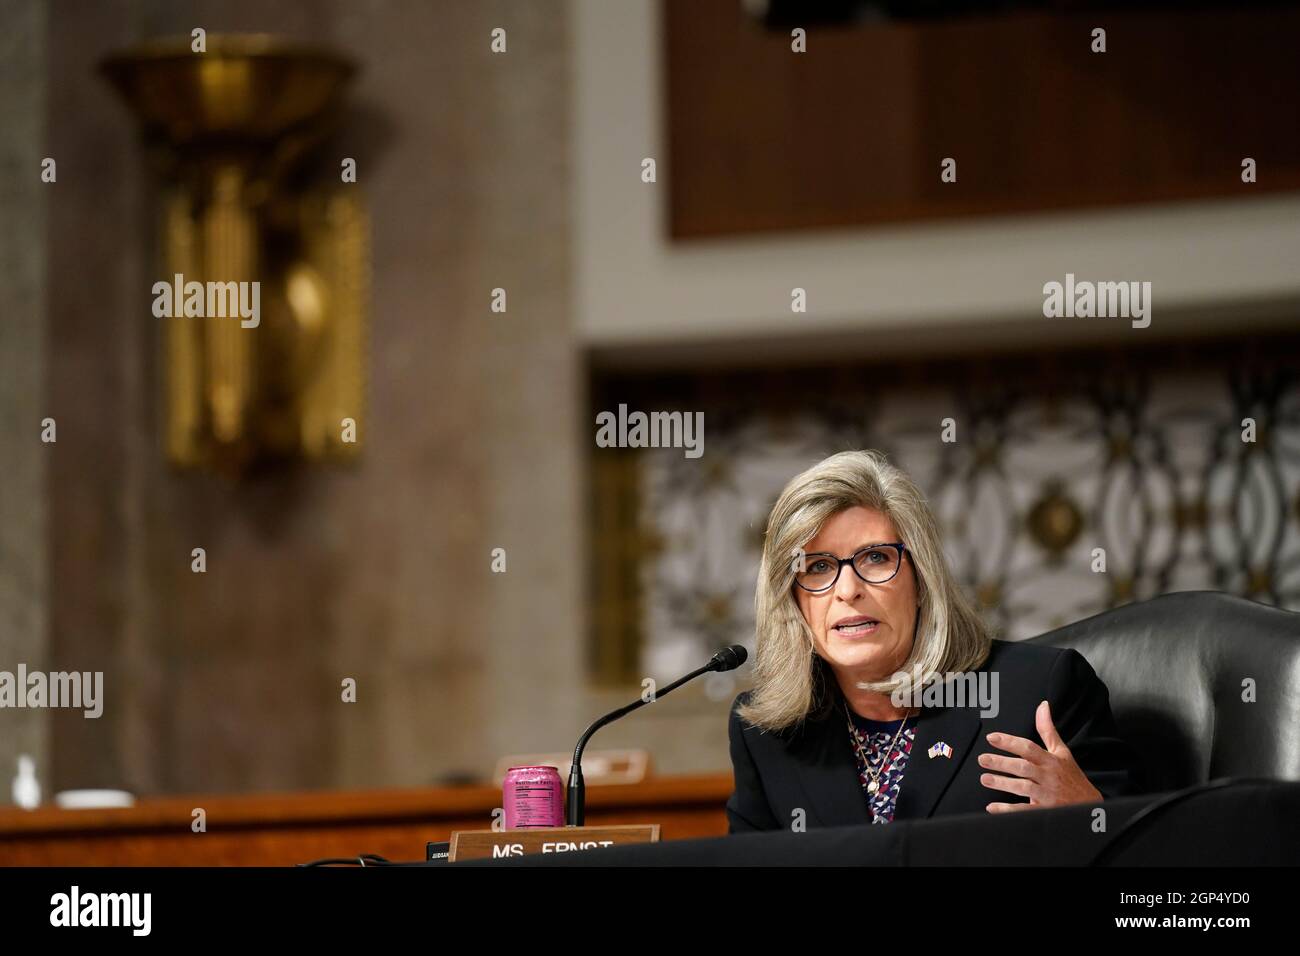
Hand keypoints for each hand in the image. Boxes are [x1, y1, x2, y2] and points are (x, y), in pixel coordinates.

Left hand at [979, 699, 1102, 812]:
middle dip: (1002, 763)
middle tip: (982, 759)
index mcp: (1050, 761)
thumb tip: (1042, 706)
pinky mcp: (1045, 811)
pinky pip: (1024, 811)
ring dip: (1003, 784)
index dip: (1010, 742)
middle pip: (1023, 767)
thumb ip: (1047, 729)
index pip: (1028, 748)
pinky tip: (992, 807)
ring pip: (1023, 788)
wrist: (1089, 805)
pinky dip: (1007, 810)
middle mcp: (1048, 776)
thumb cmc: (1071, 776)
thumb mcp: (1061, 751)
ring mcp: (1047, 795)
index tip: (992, 738)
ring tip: (985, 779)